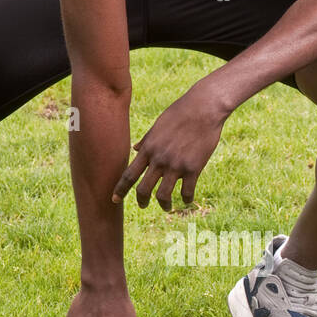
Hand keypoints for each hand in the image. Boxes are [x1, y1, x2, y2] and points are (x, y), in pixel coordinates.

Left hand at [112, 84, 227, 210]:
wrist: (203, 109)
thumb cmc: (179, 114)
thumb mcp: (157, 126)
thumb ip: (146, 141)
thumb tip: (135, 148)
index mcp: (148, 149)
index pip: (129, 174)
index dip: (120, 189)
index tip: (114, 200)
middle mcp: (159, 159)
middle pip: (143, 189)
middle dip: (141, 201)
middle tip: (142, 205)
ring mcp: (176, 165)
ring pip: (163, 195)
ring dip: (164, 205)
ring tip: (166, 207)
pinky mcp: (194, 168)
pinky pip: (186, 192)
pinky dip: (186, 199)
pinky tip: (187, 199)